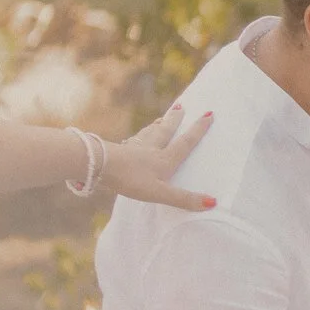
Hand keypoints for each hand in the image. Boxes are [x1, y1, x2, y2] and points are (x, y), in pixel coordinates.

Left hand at [100, 103, 216, 210]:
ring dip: (156, 125)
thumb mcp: (159, 192)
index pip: (185, 143)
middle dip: (175, 120)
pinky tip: (132, 140)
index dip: (198, 129)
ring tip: (161, 119)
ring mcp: (133, 149)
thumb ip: (183, 198)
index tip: (209, 113)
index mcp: (164, 159)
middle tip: (181, 107)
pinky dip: (136, 138)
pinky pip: (131, 142)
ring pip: (148, 134)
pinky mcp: (117, 152)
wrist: (96, 165)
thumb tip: (213, 202)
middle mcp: (151, 150)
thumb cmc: (129, 178)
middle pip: (165, 131)